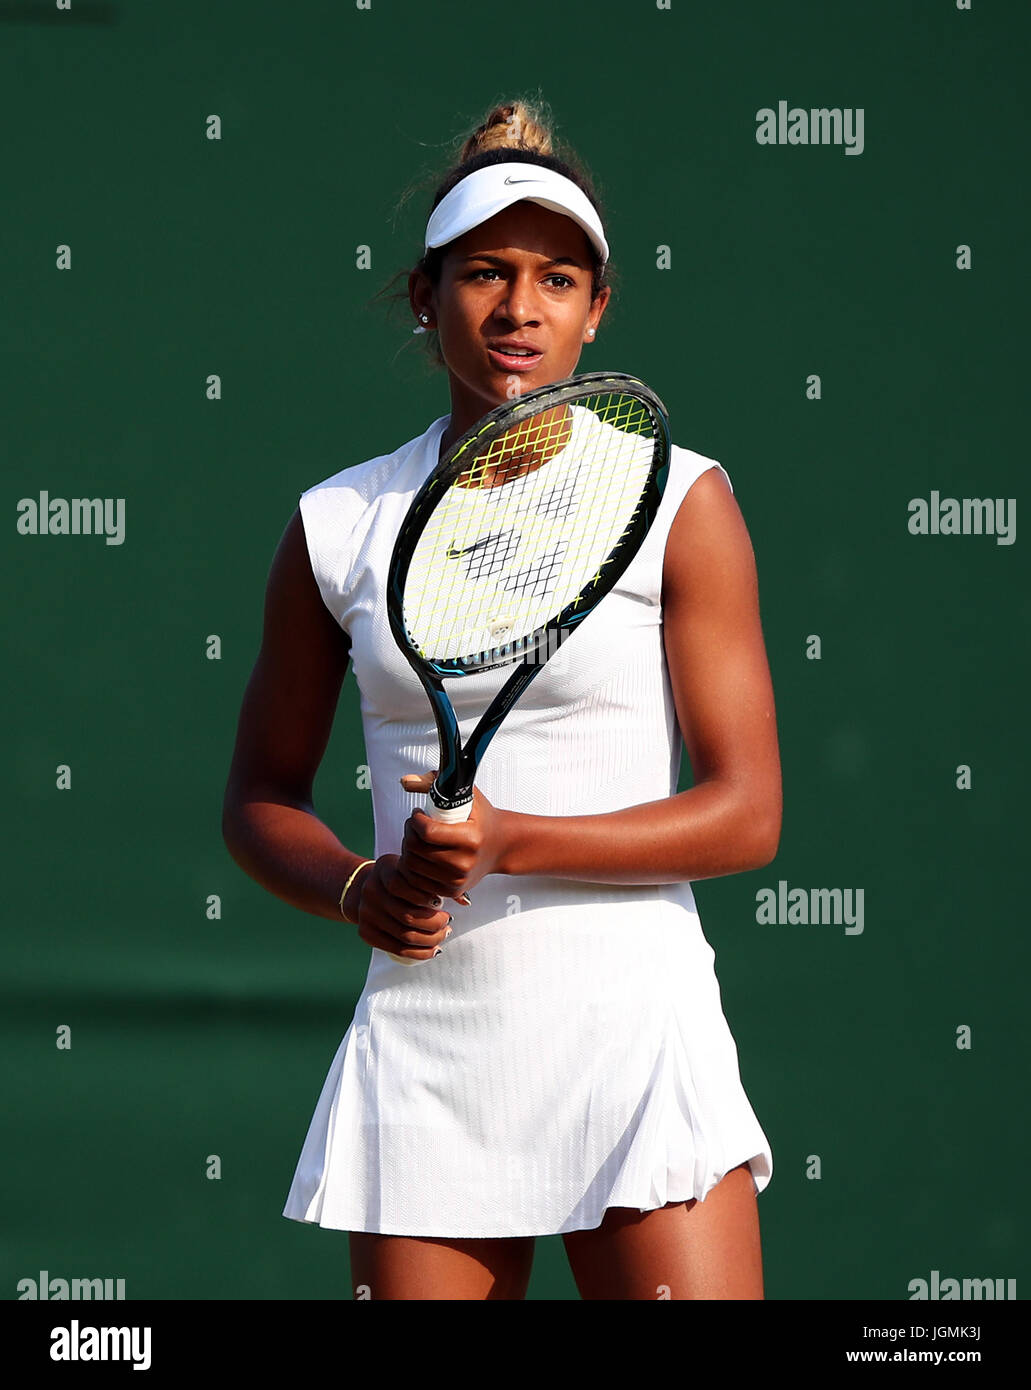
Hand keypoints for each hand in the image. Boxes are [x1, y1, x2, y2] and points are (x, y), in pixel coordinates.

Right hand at [342, 854, 453, 962]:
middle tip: (448, 921)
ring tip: (445, 933)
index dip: (425, 896)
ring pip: (404, 934)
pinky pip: (397, 949)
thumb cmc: (404, 879)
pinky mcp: (366, 933)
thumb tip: (465, 901)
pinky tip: (435, 949)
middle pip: (406, 914)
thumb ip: (437, 882)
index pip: (403, 885)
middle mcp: (370, 891)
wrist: (367, 889)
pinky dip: (420, 953)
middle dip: (434, 922)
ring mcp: (366, 913)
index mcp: (384, 869)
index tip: (440, 903)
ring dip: (431, 938)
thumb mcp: (414, 871)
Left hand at [397, 770, 509, 904]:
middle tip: (414, 825)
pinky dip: (412, 868)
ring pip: (412, 866)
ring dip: (407, 850)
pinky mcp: (452, 890)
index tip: (418, 813)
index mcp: (470, 838)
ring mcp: (458, 879)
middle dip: (409, 833)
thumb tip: (405, 782)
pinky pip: (417, 881)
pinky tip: (419, 855)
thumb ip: (434, 782)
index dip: (415, 820)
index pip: (427, 832)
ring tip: (416, 839)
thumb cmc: (482, 819)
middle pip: (416, 850)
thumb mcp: (465, 794)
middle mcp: (464, 862)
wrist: (501, 846)